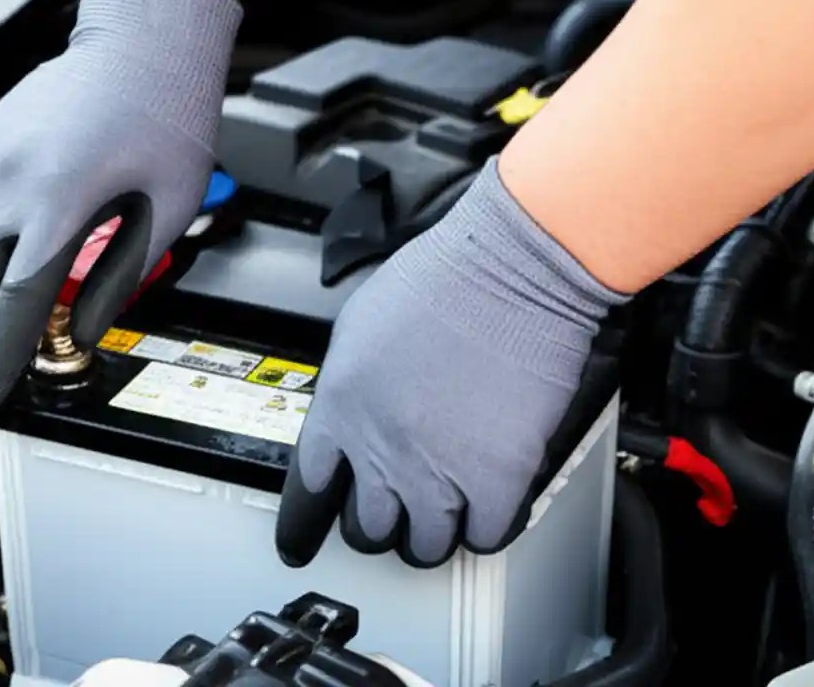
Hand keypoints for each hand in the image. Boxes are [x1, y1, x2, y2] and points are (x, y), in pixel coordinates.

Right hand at [0, 0, 240, 411]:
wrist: (142, 46)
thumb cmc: (166, 118)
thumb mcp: (164, 213)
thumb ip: (117, 280)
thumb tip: (84, 330)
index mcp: (57, 201)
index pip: (17, 303)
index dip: (2, 359)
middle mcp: (9, 178)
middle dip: (4, 317)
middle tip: (37, 331)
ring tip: (45, 270)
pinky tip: (37, 222)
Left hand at [275, 158, 626, 567]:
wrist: (510, 268)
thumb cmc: (445, 277)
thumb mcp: (359, 325)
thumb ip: (349, 383)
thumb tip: (355, 412)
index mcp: (340, 409)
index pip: (308, 488)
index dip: (307, 521)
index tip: (303, 539)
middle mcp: (379, 449)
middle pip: (366, 528)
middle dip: (381, 523)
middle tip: (398, 510)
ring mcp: (435, 471)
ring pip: (423, 545)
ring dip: (433, 533)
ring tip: (446, 512)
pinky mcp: (495, 478)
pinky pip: (482, 536)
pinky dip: (485, 528)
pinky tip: (489, 507)